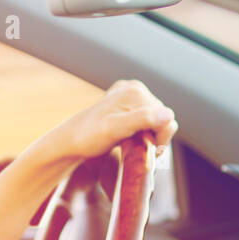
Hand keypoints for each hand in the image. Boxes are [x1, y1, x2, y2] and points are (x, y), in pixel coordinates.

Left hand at [41, 79, 176, 165]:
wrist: (70, 140)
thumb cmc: (89, 138)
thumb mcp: (115, 130)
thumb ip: (141, 120)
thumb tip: (168, 115)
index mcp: (135, 92)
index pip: (166, 118)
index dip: (161, 139)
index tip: (147, 151)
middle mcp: (134, 88)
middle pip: (162, 117)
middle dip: (154, 136)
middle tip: (136, 148)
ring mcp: (129, 93)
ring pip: (155, 118)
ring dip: (149, 134)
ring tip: (131, 142)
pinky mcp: (125, 102)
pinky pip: (145, 116)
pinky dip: (142, 129)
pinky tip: (129, 135)